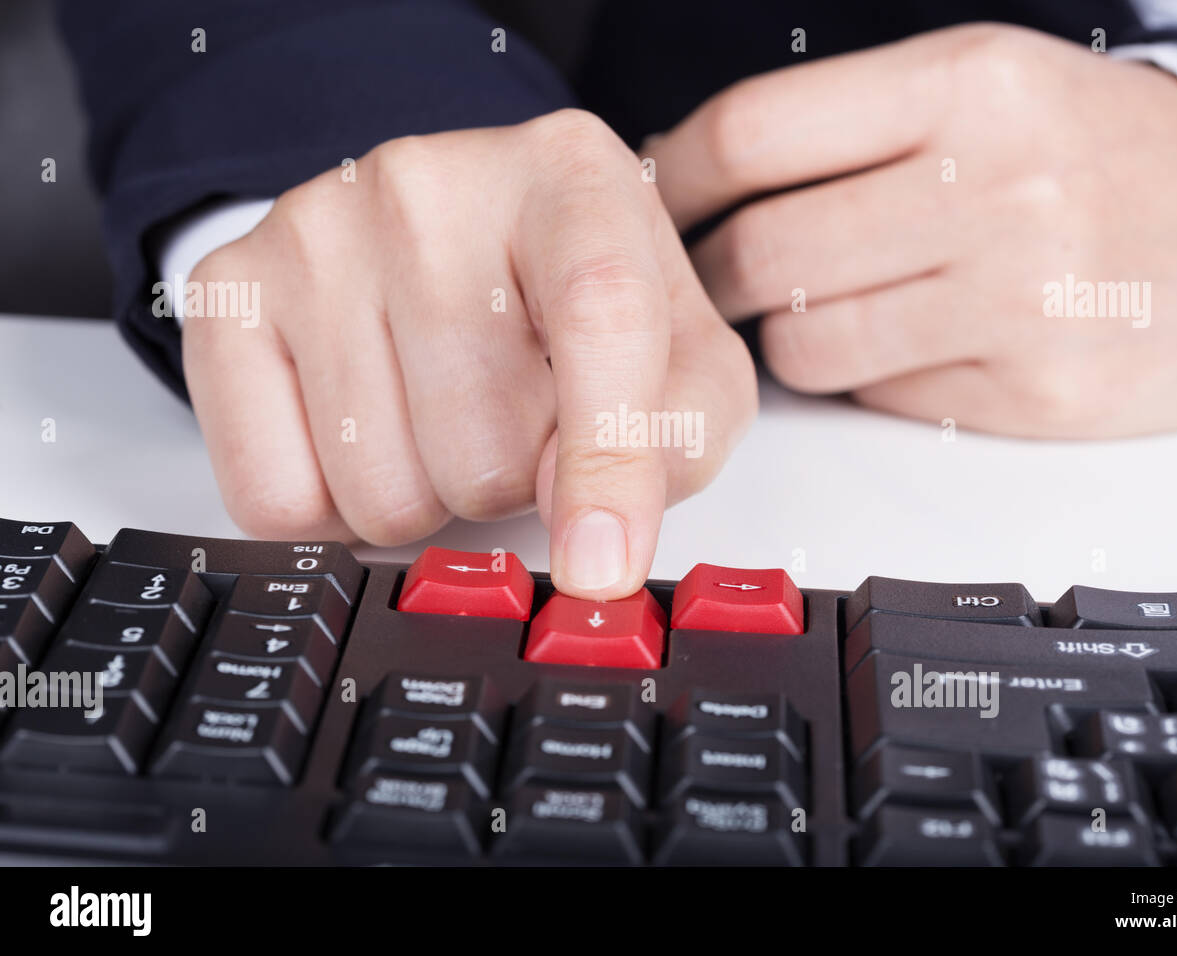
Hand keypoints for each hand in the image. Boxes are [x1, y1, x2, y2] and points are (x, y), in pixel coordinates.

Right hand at [183, 109, 755, 596]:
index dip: (609, 458)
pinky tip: (367, 432)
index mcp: (571, 178)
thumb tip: (591, 533)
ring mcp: (314, 233)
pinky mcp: (228, 294)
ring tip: (439, 415)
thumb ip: (674, 439)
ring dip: (428, 495)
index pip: (601, 314)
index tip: (604, 566)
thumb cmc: (568, 309)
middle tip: (510, 417)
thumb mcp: (677, 360)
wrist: (439, 241)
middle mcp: (428, 184)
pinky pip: (278, 497)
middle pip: (482, 447)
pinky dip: (333, 508)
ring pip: (381, 490)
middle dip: (512, 483)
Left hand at [649, 23, 1176, 437]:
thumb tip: (695, 173)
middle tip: (724, 274)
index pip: (754, 133)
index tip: (654, 202)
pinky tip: (913, 341)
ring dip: (790, 334)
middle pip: (761, 251)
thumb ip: (846, 126)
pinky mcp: (1031, 390)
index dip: (674, 178)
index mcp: (968, 87)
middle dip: (714, 276)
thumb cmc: (1091, 153)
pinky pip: (876, 397)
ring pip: (804, 342)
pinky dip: (867, 377)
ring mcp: (1016, 298)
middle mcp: (994, 186)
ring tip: (838, 304)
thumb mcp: (982, 87)